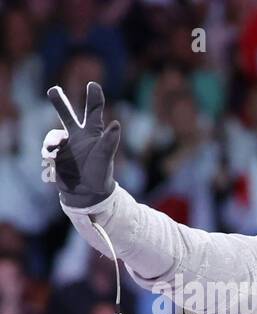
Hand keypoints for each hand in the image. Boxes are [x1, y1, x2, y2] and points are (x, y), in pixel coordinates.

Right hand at [44, 82, 120, 207]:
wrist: (89, 194)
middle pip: (67, 115)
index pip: (94, 112)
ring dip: (52, 140)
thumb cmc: (101, 175)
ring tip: (54, 148)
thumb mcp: (105, 157)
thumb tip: (116, 123)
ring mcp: (66, 146)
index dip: (94, 98)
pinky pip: (48, 150)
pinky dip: (48, 153)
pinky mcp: (57, 157)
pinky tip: (51, 159)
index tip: (93, 84)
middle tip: (54, 90)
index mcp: (93, 134)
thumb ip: (110, 141)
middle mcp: (78, 137)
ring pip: (54, 135)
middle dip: (59, 102)